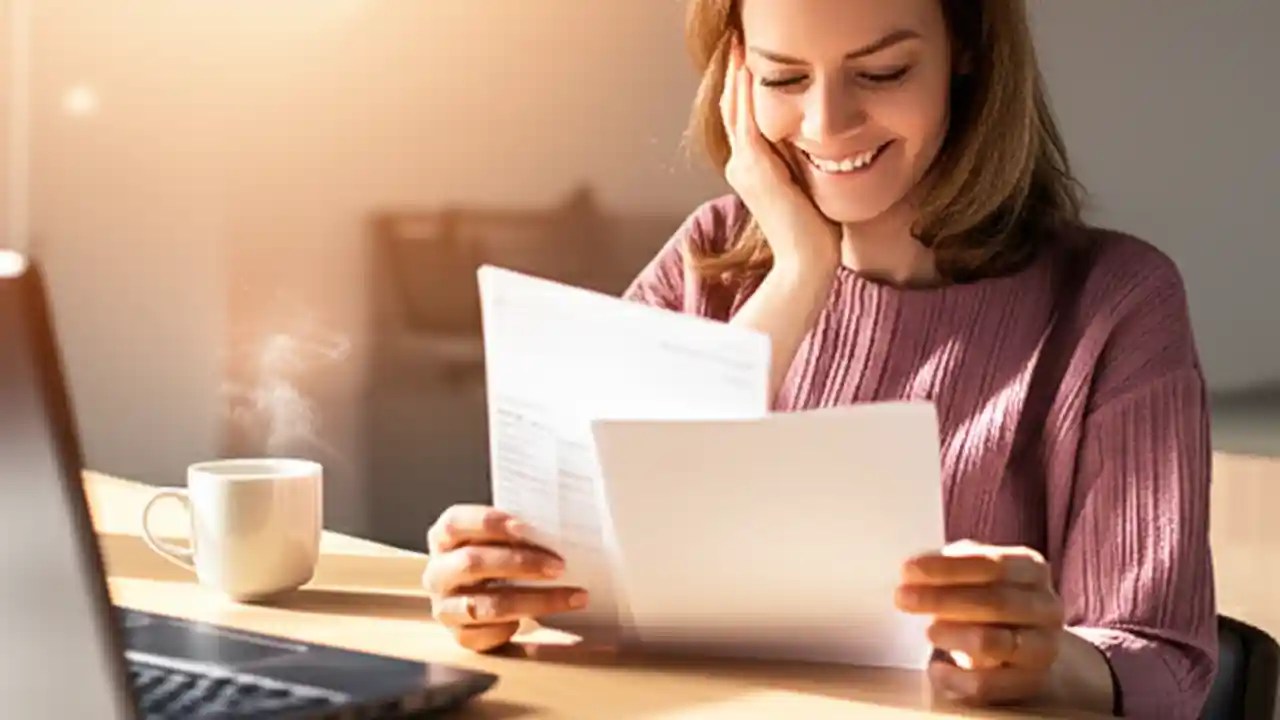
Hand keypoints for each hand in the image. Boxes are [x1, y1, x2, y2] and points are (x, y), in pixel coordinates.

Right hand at [422, 505, 587, 651]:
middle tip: (560, 565)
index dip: (488, 522)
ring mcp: (445, 607)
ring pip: (488, 605)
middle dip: (520, 563)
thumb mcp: (499, 539)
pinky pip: (489, 634)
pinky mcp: (460, 636)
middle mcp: (437, 573)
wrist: (484, 597)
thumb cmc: (498, 558)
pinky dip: (516, 627)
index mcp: (443, 538)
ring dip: (536, 601)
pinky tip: (539, 621)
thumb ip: (516, 531)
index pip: (456, 523)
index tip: (525, 526)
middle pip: (472, 563)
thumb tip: (556, 527)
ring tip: (574, 596)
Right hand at [719, 37, 839, 274]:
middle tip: (737, 41)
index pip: (742, 118)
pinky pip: (747, 120)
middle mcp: (740, 164)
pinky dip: (746, 94)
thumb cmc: (814, 231)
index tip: (749, 59)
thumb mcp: (805, 185)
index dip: (743, 88)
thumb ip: (799, 162)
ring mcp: (744, 165)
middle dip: (734, 73)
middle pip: (731, 108)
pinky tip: (749, 69)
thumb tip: (812, 141)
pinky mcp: (755, 167)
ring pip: (734, 109)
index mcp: (751, 168)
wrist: (807, 260)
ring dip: (736, 75)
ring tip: (738, 46)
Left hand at [895, 541, 1064, 705]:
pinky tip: (936, 670)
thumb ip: (951, 566)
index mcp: (1031, 569)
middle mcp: (1045, 607)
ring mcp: (1042, 646)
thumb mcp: (978, 574)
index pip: (992, 564)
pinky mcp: (1030, 682)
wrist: (1032, 648)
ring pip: (996, 642)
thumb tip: (914, 571)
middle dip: (943, 599)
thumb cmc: (993, 601)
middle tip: (903, 598)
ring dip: (955, 636)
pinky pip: (990, 684)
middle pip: (995, 601)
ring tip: (928, 631)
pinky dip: (958, 678)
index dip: (948, 567)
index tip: (908, 570)